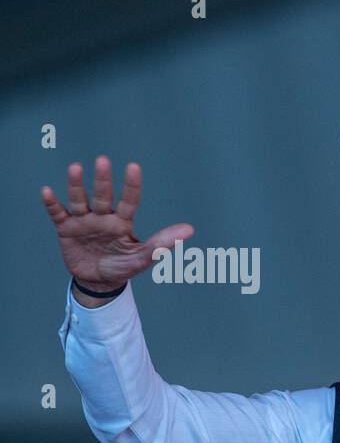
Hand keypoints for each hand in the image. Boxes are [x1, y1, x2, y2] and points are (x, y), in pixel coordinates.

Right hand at [41, 157, 191, 293]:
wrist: (98, 282)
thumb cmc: (123, 266)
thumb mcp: (142, 258)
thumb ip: (163, 243)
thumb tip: (190, 230)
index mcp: (122, 222)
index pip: (129, 200)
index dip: (131, 185)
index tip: (133, 167)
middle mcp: (103, 217)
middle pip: (103, 196)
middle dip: (102, 180)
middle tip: (103, 161)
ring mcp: (84, 221)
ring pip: (80, 200)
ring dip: (76, 185)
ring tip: (75, 168)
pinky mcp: (66, 229)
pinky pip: (57, 214)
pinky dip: (52, 204)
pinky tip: (47, 192)